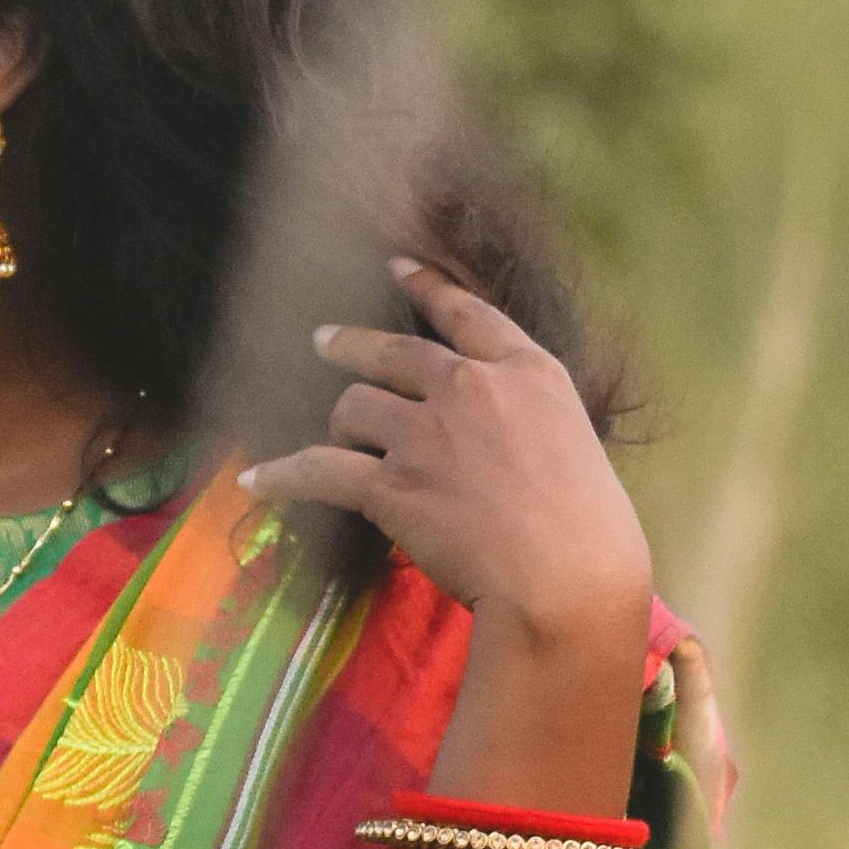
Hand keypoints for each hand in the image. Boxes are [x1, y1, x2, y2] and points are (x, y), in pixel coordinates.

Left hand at [241, 265, 659, 815]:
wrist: (566, 581)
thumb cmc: (591, 533)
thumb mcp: (577, 448)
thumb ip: (530, 425)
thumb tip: (499, 441)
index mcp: (528, 373)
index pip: (468, 314)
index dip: (427, 288)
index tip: (398, 268)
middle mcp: (471, 389)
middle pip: (393, 350)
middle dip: (352, 344)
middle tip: (324, 341)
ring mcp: (426, 434)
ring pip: (354, 405)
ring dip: (338, 421)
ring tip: (329, 434)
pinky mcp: (391, 484)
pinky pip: (319, 470)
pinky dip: (283, 476)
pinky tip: (256, 479)